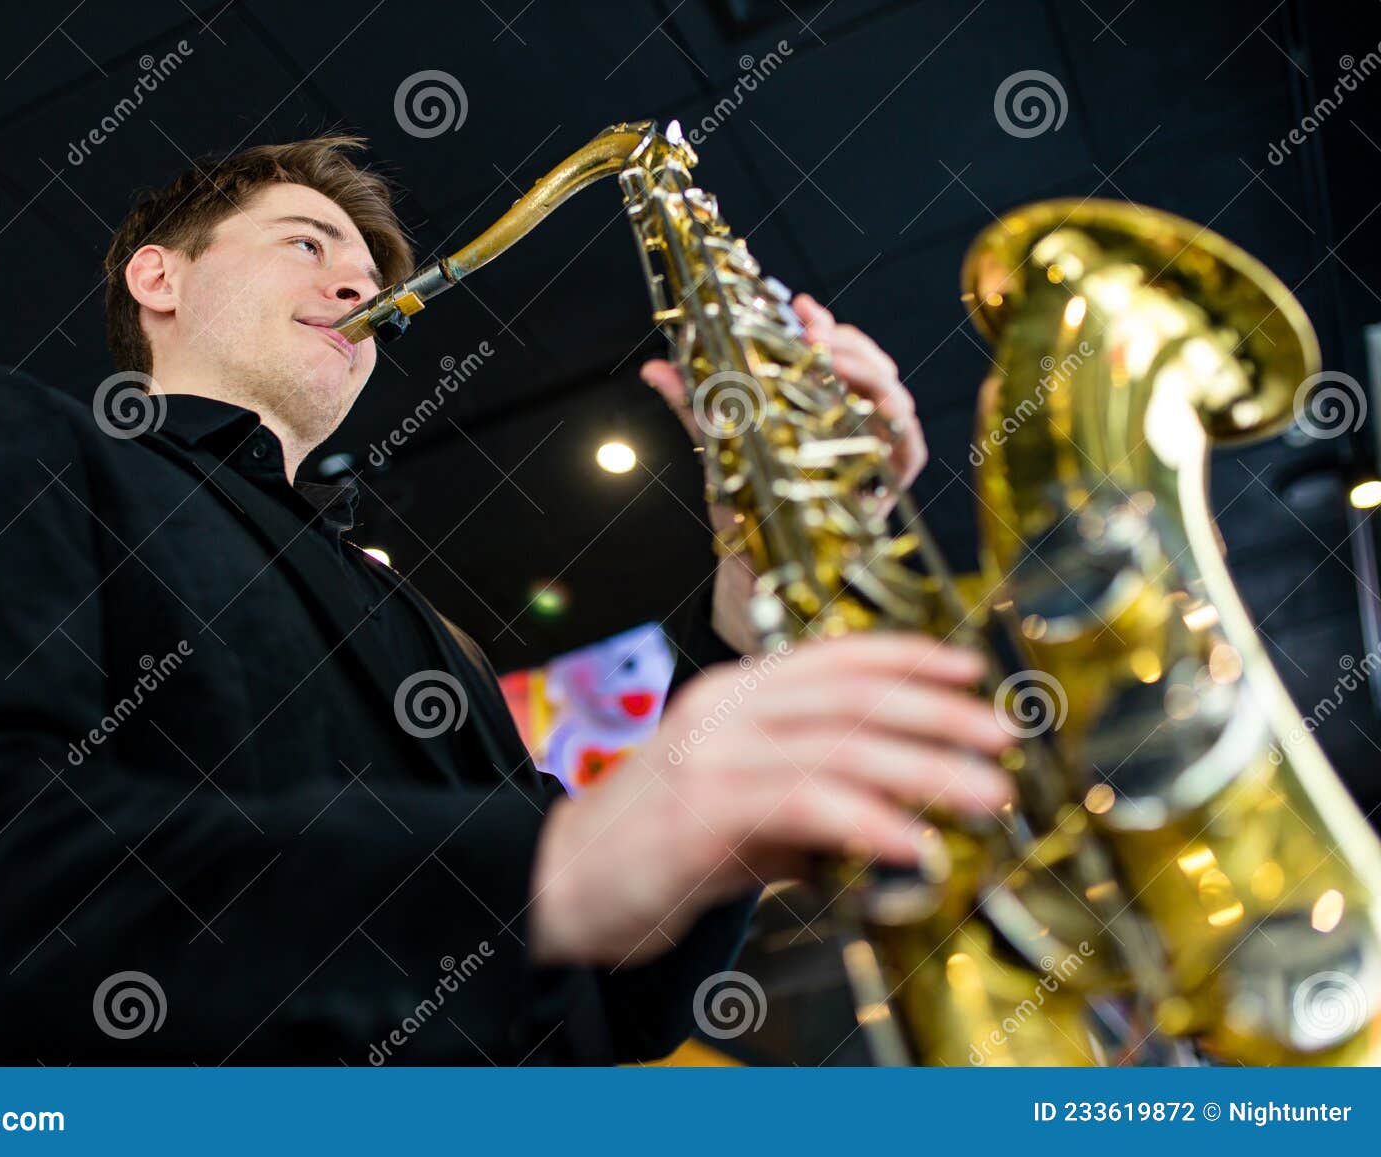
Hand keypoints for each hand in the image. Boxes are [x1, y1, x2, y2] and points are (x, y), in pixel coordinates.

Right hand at [527, 633, 1013, 967]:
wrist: (556, 884)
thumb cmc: (649, 846)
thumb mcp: (734, 804)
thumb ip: (806, 800)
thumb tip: (892, 822)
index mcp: (732, 694)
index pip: (834, 657)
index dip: (909, 654)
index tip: (970, 666)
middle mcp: (723, 709)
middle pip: (853, 694)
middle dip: (939, 710)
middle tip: (1002, 736)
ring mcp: (711, 754)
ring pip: (841, 744)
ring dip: (926, 767)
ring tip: (985, 795)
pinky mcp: (703, 808)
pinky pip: (807, 803)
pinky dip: (871, 822)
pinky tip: (913, 845)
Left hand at [640, 295, 927, 652]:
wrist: (754, 580)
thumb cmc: (744, 513)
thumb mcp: (720, 452)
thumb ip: (696, 408)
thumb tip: (654, 366)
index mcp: (821, 409)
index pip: (837, 354)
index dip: (826, 326)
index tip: (800, 304)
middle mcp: (853, 428)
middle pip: (874, 368)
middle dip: (848, 342)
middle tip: (814, 330)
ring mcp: (873, 458)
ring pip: (896, 400)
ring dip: (871, 373)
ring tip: (833, 360)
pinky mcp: (886, 491)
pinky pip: (908, 454)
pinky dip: (896, 430)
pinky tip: (871, 411)